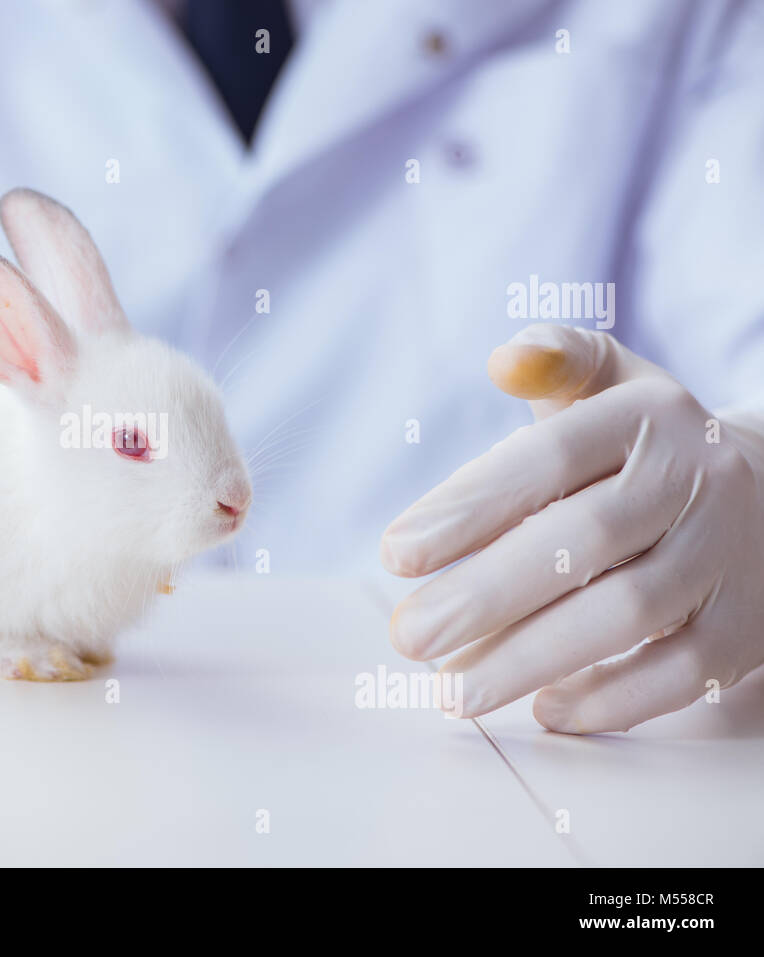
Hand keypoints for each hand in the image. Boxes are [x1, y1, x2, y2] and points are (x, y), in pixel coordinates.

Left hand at [381, 323, 763, 732]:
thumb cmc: (645, 444)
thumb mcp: (609, 385)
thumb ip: (555, 362)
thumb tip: (505, 360)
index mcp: (645, 417)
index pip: (546, 459)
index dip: (467, 508)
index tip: (394, 555)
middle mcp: (695, 482)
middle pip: (582, 542)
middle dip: (485, 595)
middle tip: (409, 637)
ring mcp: (727, 557)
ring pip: (627, 614)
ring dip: (531, 659)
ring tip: (453, 691)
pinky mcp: (747, 628)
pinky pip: (682, 674)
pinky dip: (612, 699)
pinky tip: (544, 710)